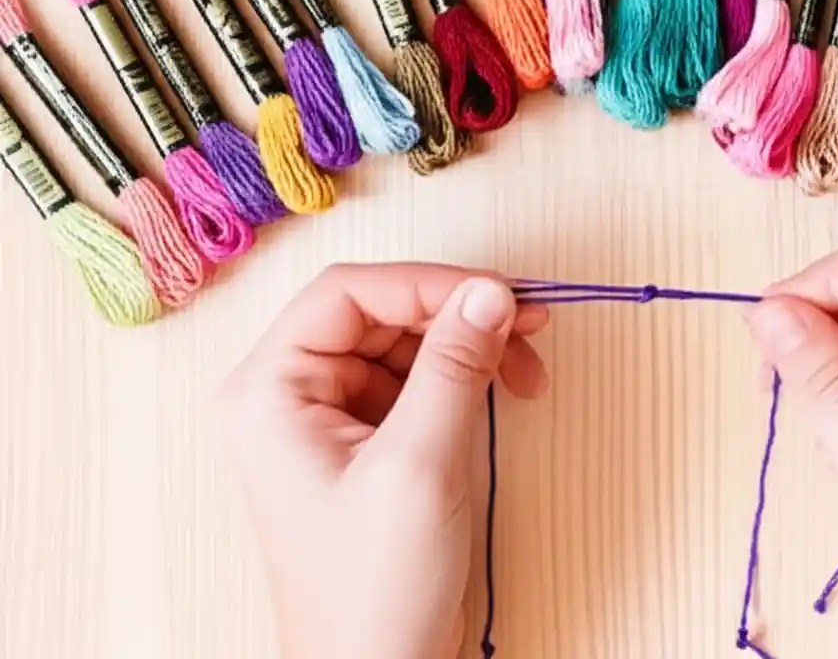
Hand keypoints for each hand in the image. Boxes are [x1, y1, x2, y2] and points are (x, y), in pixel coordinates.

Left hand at [218, 264, 549, 658]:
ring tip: (527, 371)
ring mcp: (329, 421)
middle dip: (458, 316)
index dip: (428, 285)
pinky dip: (466, 381)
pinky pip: (418, 384)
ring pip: (407, 345)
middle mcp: (291, 396)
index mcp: (270, 392)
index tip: (499, 296)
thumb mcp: (418, 467)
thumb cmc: (374, 589)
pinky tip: (503, 395)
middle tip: (530, 325)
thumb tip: (489, 292)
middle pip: (381, 314)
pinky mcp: (367, 444)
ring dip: (470, 348)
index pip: (348, 294)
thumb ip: (453, 369)